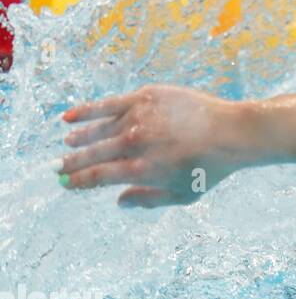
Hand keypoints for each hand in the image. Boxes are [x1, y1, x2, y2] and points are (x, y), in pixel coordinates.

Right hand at [60, 85, 248, 207]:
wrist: (234, 131)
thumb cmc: (212, 167)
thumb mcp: (183, 195)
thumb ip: (148, 200)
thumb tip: (119, 202)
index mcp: (141, 170)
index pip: (98, 177)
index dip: (79, 181)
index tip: (66, 183)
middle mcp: (136, 143)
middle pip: (92, 154)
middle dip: (72, 162)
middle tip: (58, 167)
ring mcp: (139, 118)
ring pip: (98, 129)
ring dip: (80, 138)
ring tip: (69, 142)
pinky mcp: (145, 97)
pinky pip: (108, 104)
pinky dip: (86, 111)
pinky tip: (69, 117)